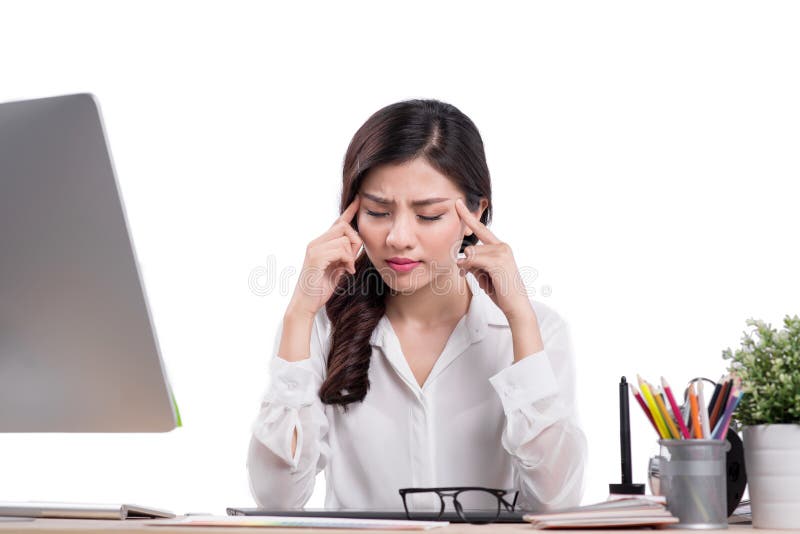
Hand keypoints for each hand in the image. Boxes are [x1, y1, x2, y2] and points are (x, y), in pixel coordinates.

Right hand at [287, 195, 362, 317]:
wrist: (305, 304)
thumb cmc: (320, 288)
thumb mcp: (337, 269)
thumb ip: (344, 256)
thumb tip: (356, 247)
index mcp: (321, 244)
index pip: (337, 223)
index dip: (349, 212)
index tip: (358, 200)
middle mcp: (316, 242)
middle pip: (344, 227)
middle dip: (356, 242)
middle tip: (352, 260)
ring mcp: (315, 248)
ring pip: (345, 239)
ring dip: (351, 255)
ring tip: (347, 268)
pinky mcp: (316, 257)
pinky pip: (340, 250)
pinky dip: (347, 260)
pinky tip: (346, 270)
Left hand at [454, 198, 532, 321]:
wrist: (516, 306)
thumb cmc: (501, 291)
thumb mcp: (484, 275)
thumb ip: (474, 263)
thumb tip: (461, 259)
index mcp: (500, 247)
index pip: (481, 229)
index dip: (468, 216)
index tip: (457, 203)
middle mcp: (502, 246)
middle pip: (470, 248)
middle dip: (468, 265)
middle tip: (482, 280)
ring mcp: (501, 252)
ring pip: (470, 254)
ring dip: (471, 270)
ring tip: (487, 283)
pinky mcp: (497, 261)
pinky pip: (472, 260)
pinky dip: (471, 269)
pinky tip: (482, 281)